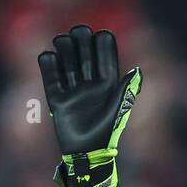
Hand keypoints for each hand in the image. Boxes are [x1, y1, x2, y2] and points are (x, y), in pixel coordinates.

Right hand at [37, 24, 141, 186]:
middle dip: (81, 39)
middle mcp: (90, 83)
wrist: (87, 154)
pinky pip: (50, 78)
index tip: (102, 34)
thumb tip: (138, 70)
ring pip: (67, 61)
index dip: (103, 43)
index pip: (105, 56)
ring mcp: (73, 90)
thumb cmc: (107, 133)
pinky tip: (48, 57)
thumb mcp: (119, 110)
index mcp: (107, 83)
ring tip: (62, 41)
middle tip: (78, 33)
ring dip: (64, 47)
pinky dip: (48, 65)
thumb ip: (127, 90)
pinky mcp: (57, 99)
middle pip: (84, 52)